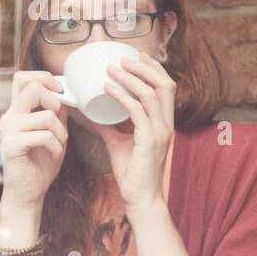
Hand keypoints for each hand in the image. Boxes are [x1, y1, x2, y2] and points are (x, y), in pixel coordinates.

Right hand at [0, 70, 69, 211]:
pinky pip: (44, 136)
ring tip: (58, 145)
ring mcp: (7, 130)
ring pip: (46, 115)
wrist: (28, 192)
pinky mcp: (11, 144)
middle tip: (59, 121)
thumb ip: (57, 114)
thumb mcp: (54, 133)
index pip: (22, 78)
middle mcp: (9, 116)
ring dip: (61, 132)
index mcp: (17, 110)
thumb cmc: (41, 163)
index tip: (60, 91)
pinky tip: (54, 155)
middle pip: (32, 87)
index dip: (44, 77)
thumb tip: (66, 94)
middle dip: (56, 102)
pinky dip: (56, 146)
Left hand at [98, 51, 175, 214]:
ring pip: (152, 93)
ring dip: (132, 78)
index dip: (153, 69)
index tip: (137, 57)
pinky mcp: (150, 140)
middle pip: (165, 85)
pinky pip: (138, 111)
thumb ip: (108, 127)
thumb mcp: (118, 143)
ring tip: (114, 70)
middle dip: (145, 67)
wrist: (141, 198)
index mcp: (163, 123)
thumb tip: (90, 112)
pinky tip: (109, 90)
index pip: (166, 88)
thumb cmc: (132, 174)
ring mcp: (161, 132)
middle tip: (124, 59)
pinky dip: (123, 96)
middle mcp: (166, 124)